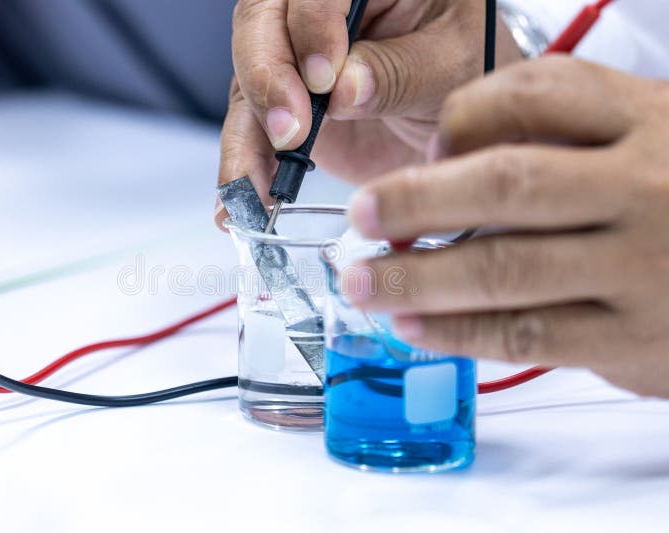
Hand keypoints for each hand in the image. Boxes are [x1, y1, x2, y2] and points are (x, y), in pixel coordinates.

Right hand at [215, 0, 520, 226]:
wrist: (457, 123)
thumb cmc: (467, 73)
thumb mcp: (451, 66)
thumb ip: (399, 73)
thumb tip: (342, 90)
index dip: (311, 26)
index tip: (324, 77)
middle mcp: (319, 10)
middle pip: (262, 22)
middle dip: (267, 76)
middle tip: (291, 128)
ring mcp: (294, 58)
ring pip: (246, 79)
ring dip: (246, 133)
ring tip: (252, 181)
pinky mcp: (283, 105)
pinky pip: (249, 128)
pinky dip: (244, 165)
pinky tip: (242, 196)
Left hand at [344, 56, 668, 398]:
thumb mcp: (644, 137)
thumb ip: (560, 135)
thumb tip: (440, 163)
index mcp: (644, 120)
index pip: (534, 95)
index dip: (461, 118)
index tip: (425, 147)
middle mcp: (644, 187)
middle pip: (507, 182)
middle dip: (417, 200)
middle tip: (361, 213)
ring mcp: (641, 267)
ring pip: (506, 268)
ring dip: (418, 277)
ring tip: (363, 281)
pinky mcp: (632, 339)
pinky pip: (527, 335)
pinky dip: (459, 332)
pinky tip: (414, 326)